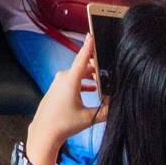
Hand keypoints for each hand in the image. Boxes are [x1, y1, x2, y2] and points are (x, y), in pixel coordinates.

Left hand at [27, 34, 106, 164]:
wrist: (44, 132)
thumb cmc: (64, 123)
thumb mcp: (90, 117)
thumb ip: (107, 110)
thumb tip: (120, 104)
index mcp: (70, 79)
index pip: (82, 58)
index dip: (89, 45)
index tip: (92, 33)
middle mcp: (63, 77)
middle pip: (83, 67)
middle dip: (98, 68)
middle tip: (112, 70)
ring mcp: (59, 82)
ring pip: (78, 74)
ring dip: (91, 77)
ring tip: (105, 82)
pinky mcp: (57, 88)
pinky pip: (73, 80)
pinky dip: (84, 82)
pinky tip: (93, 89)